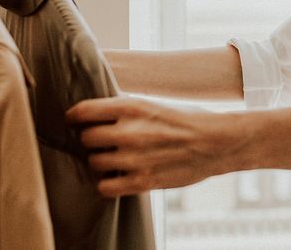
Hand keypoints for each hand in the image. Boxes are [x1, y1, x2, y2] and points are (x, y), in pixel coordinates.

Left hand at [65, 96, 248, 196]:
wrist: (215, 142)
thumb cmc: (186, 120)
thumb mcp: (154, 104)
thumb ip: (125, 110)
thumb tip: (95, 115)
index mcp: (132, 107)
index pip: (83, 111)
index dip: (75, 117)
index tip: (74, 120)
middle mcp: (129, 132)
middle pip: (86, 138)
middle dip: (92, 139)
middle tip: (103, 141)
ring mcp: (134, 159)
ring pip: (93, 162)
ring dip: (101, 161)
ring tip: (115, 158)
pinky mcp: (142, 182)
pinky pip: (105, 187)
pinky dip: (108, 183)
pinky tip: (118, 176)